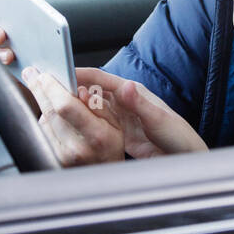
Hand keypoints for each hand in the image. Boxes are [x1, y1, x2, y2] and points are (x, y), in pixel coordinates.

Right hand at [21, 66, 207, 165]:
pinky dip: (82, 123)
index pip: (101, 79)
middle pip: (91, 91)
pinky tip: (67, 126)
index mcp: (133, 92)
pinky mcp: (118, 132)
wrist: (186, 161)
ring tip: (50, 106)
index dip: (80, 75)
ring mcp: (120, 117)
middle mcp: (124, 101)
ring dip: (73, 106)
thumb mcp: (159, 121)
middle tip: (47, 88)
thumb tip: (124, 86)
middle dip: (70, 88)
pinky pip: (95, 124)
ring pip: (90, 108)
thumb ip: (141, 104)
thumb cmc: (180, 138)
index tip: (59, 73)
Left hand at [21, 66, 125, 165]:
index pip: (66, 106)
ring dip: (43, 105)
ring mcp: (60, 157)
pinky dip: (45, 121)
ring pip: (44, 121)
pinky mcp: (50, 160)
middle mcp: (75, 148)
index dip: (52, 88)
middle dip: (39, 89)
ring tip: (48, 96)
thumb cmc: (110, 149)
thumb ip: (99, 106)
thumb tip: (80, 91)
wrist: (102, 180)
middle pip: (49, 111)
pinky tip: (54, 119)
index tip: (44, 75)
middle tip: (31, 74)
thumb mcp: (115, 125)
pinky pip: (43, 133)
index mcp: (96, 136)